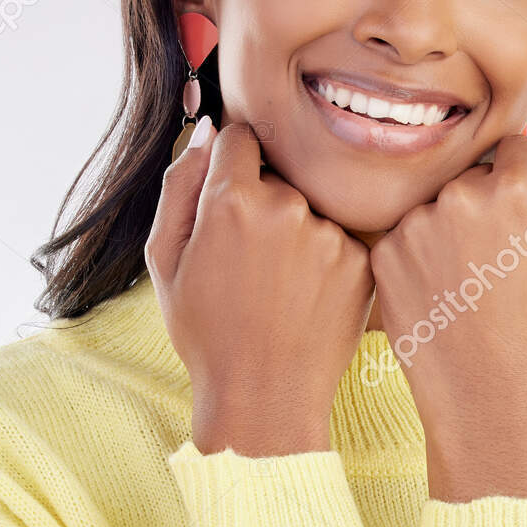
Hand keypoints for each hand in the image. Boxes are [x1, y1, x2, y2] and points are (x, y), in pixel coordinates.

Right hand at [146, 120, 375, 455]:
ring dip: (297, 233)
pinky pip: (340, 239)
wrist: (263, 398)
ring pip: (311, 208)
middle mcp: (287, 206)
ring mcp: (330, 234)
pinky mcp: (361, 261)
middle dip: (264, 205)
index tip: (231, 202)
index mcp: (232, 200)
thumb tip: (209, 128)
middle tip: (250, 265)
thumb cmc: (206, 332)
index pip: (240, 138)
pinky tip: (305, 300)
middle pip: (278, 176)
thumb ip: (181, 185)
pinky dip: (326, 262)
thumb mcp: (165, 260)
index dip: (232, 167)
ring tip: (279, 288)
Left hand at [368, 133, 526, 500]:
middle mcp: (460, 195)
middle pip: (470, 176)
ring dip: (446, 231)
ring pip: (434, 205)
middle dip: (482, 208)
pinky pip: (404, 235)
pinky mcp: (383, 252)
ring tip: (465, 287)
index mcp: (516, 190)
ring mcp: (415, 223)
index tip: (518, 224)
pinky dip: (418, 258)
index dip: (520, 185)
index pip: (514, 148)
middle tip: (493, 268)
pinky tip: (438, 296)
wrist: (483, 393)